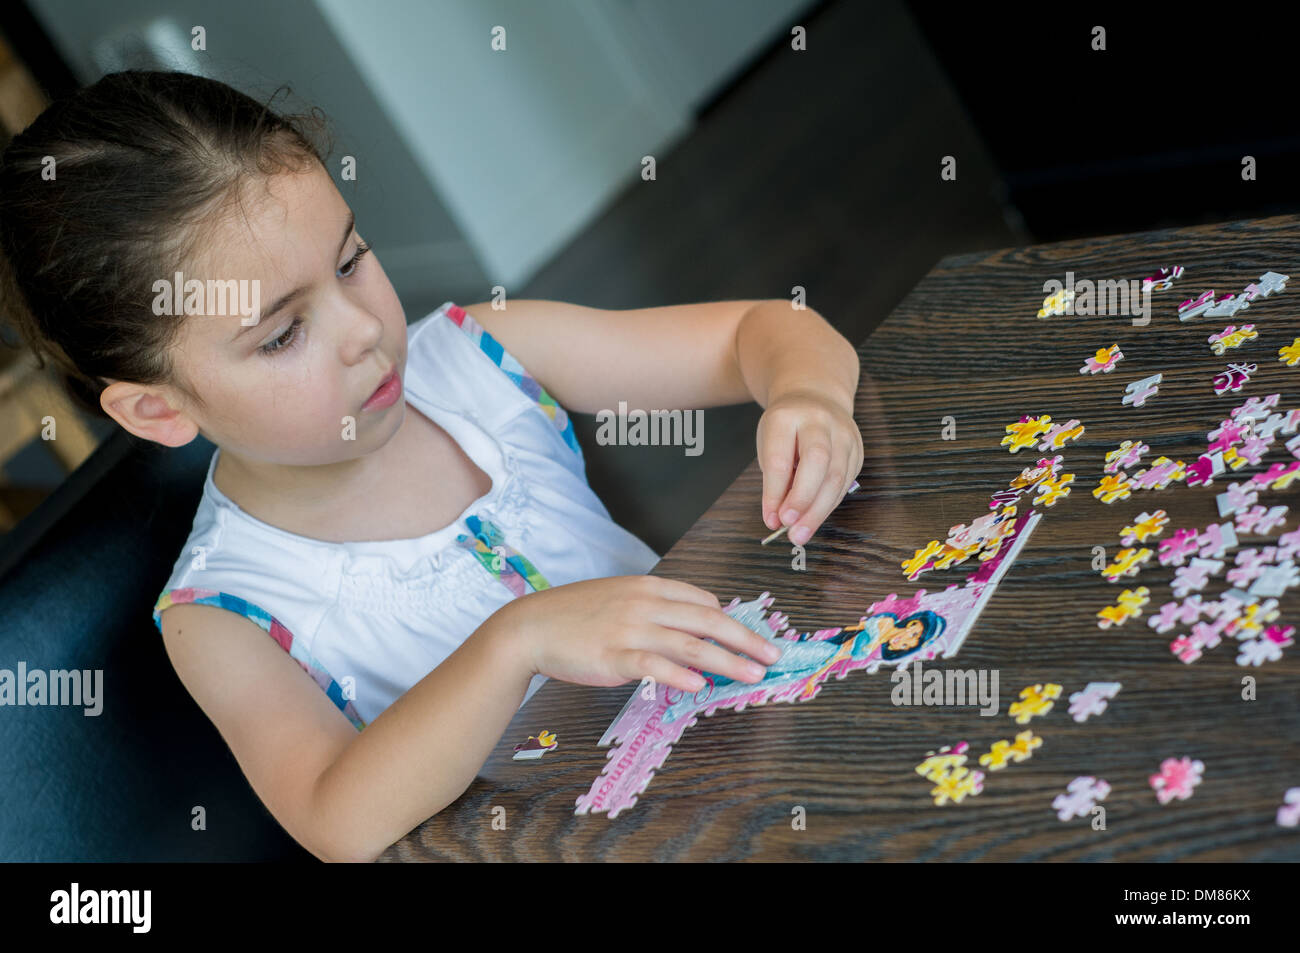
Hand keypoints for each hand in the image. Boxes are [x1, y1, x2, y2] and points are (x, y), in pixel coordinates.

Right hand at [504, 575, 783, 693]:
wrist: (531, 626)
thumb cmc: (575, 615)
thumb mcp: (619, 599)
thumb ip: (655, 609)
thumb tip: (692, 629)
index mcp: (649, 587)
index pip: (702, 601)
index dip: (732, 621)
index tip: (752, 638)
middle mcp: (645, 604)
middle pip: (708, 621)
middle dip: (746, 639)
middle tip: (772, 656)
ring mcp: (630, 629)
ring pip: (691, 644)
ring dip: (728, 661)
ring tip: (753, 675)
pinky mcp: (614, 655)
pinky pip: (654, 665)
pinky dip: (680, 674)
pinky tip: (700, 685)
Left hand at [757, 388, 863, 545]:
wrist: (815, 398)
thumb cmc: (786, 428)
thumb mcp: (770, 444)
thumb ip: (775, 479)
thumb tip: (779, 519)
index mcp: (787, 416)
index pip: (781, 457)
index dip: (774, 492)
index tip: (770, 518)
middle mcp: (819, 421)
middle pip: (817, 461)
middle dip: (802, 499)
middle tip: (789, 526)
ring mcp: (843, 433)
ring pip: (836, 476)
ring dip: (818, 510)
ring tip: (801, 533)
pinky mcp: (857, 449)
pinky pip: (845, 483)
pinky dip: (828, 504)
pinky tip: (815, 518)